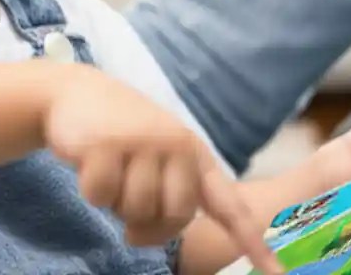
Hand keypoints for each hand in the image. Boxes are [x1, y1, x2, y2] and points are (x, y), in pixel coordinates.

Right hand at [44, 65, 283, 274]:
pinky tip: (90, 162)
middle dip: (149, 224)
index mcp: (195, 154)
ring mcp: (143, 143)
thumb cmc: (123, 135)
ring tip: (112, 172)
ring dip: (116, 202)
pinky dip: (91, 190)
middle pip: (175, 218)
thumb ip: (178, 188)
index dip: (251, 240)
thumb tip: (172, 230)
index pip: (229, 204)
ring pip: (135, 211)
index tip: (274, 272)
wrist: (76, 93)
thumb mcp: (162, 153)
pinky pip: (101, 197)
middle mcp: (177, 146)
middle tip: (130, 203)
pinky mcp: (107, 144)